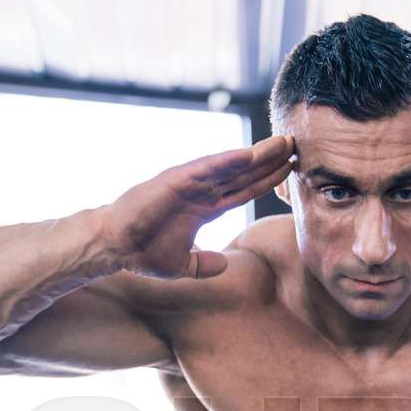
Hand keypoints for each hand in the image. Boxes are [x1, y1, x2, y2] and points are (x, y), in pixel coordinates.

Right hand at [102, 135, 293, 280]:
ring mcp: (189, 184)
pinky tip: (248, 154)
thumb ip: (204, 264)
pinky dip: (226, 161)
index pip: (245, 190)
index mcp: (205, 207)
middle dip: (271, 161)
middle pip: (244, 173)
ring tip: (282, 144)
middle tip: (297, 145)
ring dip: (256, 155)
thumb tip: (225, 266)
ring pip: (230, 166)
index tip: (292, 170)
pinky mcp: (174, 181)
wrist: (114, 246)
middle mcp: (201, 191)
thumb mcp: (182, 265)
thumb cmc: (143, 252)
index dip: (269, 181)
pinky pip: (204, 169)